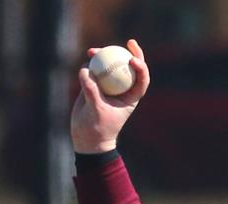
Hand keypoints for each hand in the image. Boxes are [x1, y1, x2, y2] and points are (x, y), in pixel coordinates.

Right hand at [70, 39, 150, 154]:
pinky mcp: (95, 84)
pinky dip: (91, 63)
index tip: (132, 59)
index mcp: (131, 97)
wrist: (86, 137)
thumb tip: (86, 70)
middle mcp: (122, 89)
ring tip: (93, 51)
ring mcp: (109, 85)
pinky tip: (88, 58)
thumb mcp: (96, 111)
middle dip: (132, 53)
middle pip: (130, 67)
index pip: (141, 79)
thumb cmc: (98, 128)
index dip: (141, 67)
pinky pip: (95, 70)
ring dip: (105, 55)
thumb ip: (91, 91)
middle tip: (130, 42)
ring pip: (111, 66)